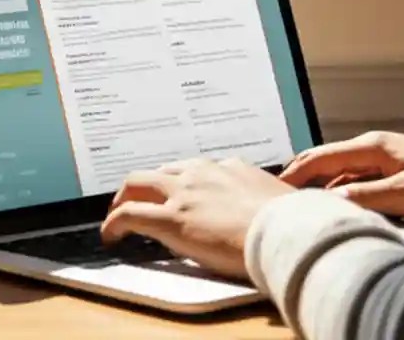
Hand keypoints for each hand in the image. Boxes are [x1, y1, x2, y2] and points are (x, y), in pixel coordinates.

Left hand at [101, 157, 293, 279]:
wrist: (286, 232)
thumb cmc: (291, 222)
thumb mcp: (279, 199)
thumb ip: (263, 200)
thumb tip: (270, 210)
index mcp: (231, 168)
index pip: (195, 169)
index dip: (180, 183)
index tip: (177, 195)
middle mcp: (204, 173)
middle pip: (160, 170)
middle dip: (145, 185)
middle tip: (138, 200)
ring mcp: (185, 193)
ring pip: (137, 182)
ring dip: (123, 198)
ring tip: (117, 216)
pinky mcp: (171, 218)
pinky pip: (129, 214)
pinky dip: (114, 223)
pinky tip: (112, 236)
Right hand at [279, 132, 403, 218]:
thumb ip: (364, 198)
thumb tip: (325, 203)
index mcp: (374, 147)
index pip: (320, 157)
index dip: (293, 174)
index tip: (269, 191)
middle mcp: (378, 149)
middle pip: (328, 164)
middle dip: (303, 180)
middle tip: (278, 202)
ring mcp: (390, 161)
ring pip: (345, 176)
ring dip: (325, 191)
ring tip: (305, 211)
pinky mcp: (402, 176)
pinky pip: (363, 185)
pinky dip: (347, 196)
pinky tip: (344, 212)